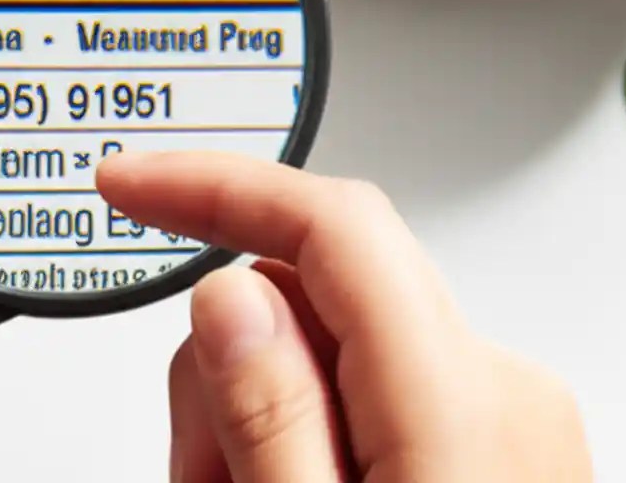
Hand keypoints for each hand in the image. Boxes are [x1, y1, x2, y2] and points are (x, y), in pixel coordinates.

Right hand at [97, 152, 592, 482]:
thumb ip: (270, 418)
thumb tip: (228, 295)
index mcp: (463, 405)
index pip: (332, 226)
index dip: (216, 185)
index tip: (127, 184)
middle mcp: (497, 390)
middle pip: (310, 295)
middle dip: (223, 373)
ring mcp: (496, 416)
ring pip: (322, 345)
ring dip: (252, 421)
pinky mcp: (477, 440)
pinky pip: (355, 393)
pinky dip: (296, 440)